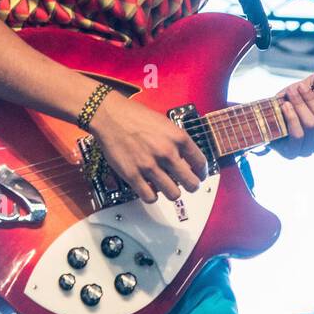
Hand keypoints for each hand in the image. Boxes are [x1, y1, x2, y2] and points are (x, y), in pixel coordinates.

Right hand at [88, 91, 206, 203]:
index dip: (202, 172)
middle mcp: (167, 152)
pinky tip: (151, 190)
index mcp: (178, 138)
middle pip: (191, 183)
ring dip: (173, 193)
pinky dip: (153, 196)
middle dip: (192, 187)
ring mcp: (150, 165)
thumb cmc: (136, 117)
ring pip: (173, 194)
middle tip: (188, 186)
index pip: (201, 163)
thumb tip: (186, 160)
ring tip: (168, 188)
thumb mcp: (165, 123)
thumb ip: (177, 142)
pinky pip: (150, 197)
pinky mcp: (133, 175)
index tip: (199, 176)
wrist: (110, 116)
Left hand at [271, 66, 313, 158]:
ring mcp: (308, 150)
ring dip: (300, 105)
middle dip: (310, 100)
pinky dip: (292, 118)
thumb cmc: (293, 101)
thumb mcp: (309, 85)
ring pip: (311, 126)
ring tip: (290, 93)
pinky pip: (298, 135)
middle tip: (298, 87)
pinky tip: (286, 106)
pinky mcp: (292, 153)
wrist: (269, 114)